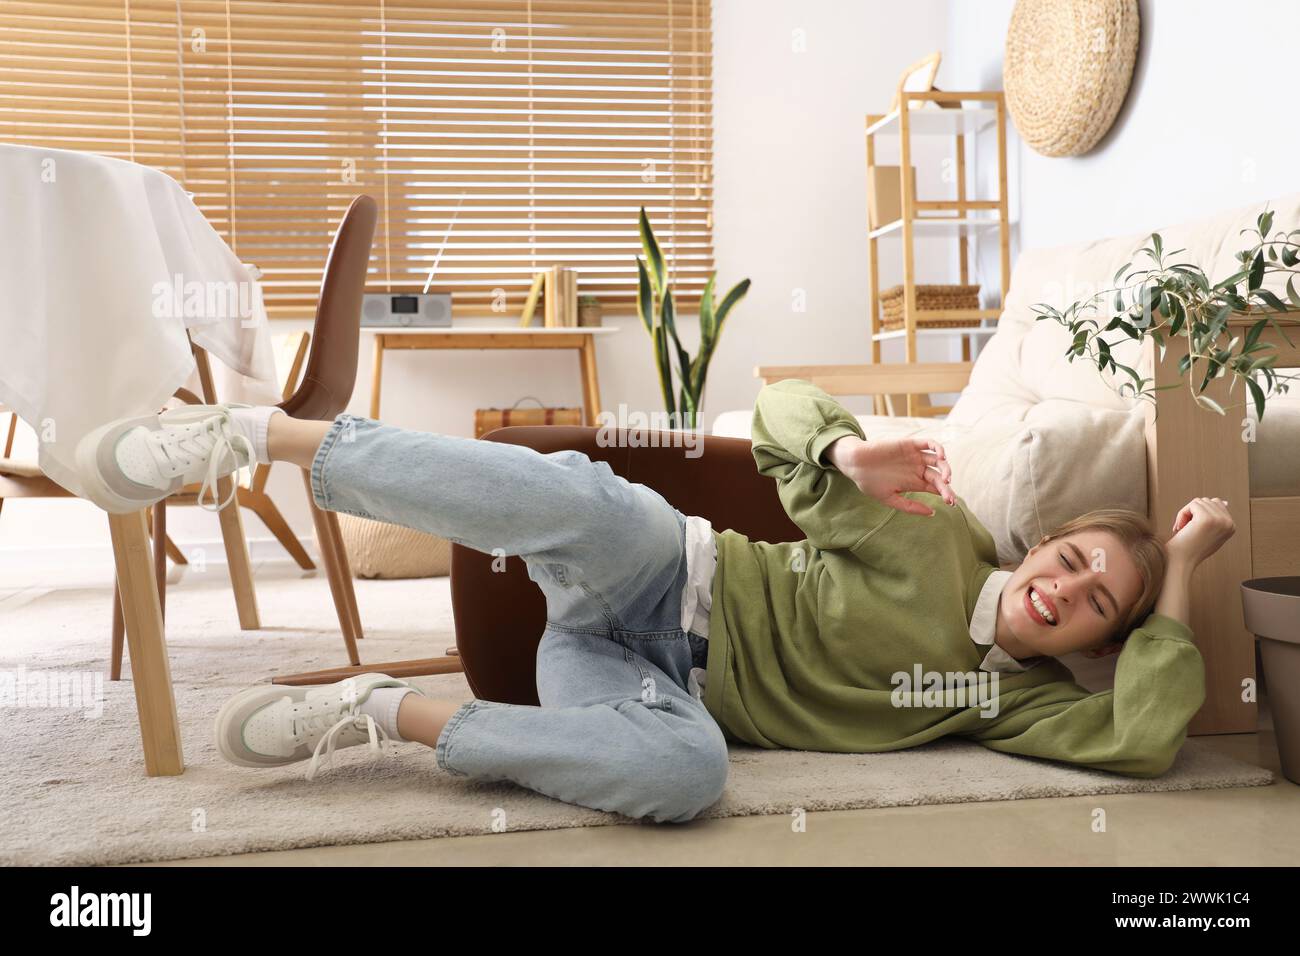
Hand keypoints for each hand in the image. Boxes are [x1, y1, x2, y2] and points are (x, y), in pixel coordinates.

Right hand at [825, 435, 954, 516]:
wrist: (855, 464)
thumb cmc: (869, 483)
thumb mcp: (889, 499)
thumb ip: (909, 506)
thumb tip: (932, 513)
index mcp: (915, 482)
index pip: (937, 487)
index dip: (946, 494)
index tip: (951, 503)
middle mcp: (918, 468)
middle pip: (940, 476)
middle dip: (947, 486)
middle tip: (949, 496)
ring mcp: (915, 456)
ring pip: (938, 460)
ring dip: (946, 468)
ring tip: (946, 479)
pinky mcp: (910, 444)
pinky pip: (929, 443)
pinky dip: (938, 448)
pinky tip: (941, 457)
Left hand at [1166, 497, 1234, 569]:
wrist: (1181, 561)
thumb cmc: (1189, 549)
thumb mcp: (1209, 533)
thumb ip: (1217, 518)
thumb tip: (1225, 502)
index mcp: (1231, 526)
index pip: (1216, 504)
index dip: (1199, 514)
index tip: (1194, 530)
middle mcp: (1228, 523)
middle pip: (1207, 501)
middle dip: (1192, 513)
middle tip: (1186, 529)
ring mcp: (1219, 520)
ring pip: (1198, 502)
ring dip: (1186, 514)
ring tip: (1184, 529)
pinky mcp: (1206, 519)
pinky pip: (1192, 505)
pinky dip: (1182, 514)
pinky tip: (1181, 528)